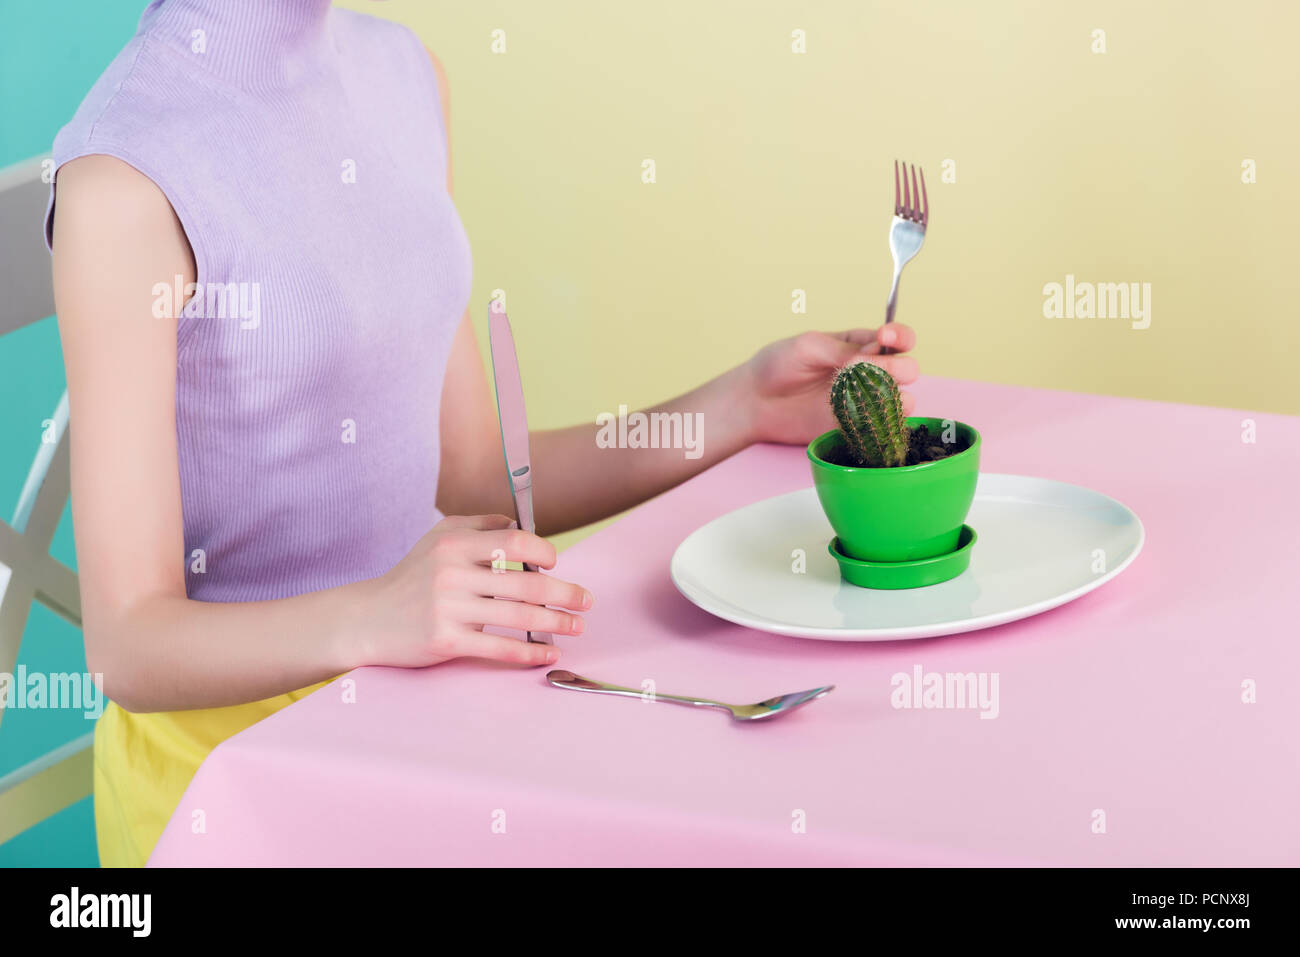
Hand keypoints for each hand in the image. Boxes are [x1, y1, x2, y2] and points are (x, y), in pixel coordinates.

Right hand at [360, 514, 591, 667]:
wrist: (368, 619)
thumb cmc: (411, 576)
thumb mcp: (438, 538)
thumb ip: (479, 525)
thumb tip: (519, 525)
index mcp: (453, 543)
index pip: (513, 542)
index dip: (542, 552)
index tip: (556, 563)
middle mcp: (451, 573)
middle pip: (524, 583)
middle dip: (564, 593)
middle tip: (587, 601)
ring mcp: (448, 609)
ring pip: (518, 617)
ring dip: (557, 623)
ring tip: (576, 626)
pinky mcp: (445, 641)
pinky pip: (499, 648)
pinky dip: (530, 652)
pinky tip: (550, 652)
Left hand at [741, 325, 917, 445]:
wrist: (755, 401)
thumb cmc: (778, 365)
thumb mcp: (809, 346)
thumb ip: (843, 350)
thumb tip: (873, 358)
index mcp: (860, 344)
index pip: (896, 337)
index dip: (899, 336)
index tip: (885, 336)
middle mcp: (869, 372)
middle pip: (906, 368)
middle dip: (899, 368)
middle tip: (876, 372)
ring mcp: (864, 401)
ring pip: (902, 400)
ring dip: (896, 399)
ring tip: (873, 398)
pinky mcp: (855, 427)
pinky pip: (883, 428)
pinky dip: (884, 425)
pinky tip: (869, 420)